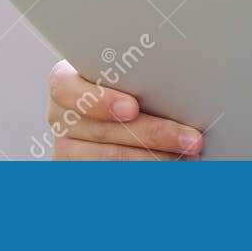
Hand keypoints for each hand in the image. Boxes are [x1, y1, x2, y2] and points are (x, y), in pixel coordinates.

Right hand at [45, 59, 203, 160]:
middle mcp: (60, 117)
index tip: (132, 108)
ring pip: (110, 159)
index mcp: (64, 83)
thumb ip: (135, 74)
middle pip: (103, 130)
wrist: (112, 114)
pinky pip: (111, 177)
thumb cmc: (126, 85)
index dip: (100, 100)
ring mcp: (65, 149)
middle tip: (191, 140)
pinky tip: (171, 172)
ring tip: (189, 160)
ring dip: (155, 160)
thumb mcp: (125, 73)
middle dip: (153, 134)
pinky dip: (144, 175)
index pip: (68, 89)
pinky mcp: (77, 174)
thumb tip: (174, 80)